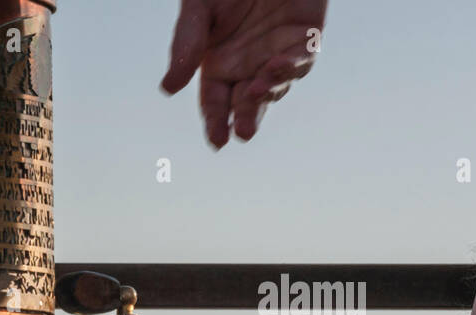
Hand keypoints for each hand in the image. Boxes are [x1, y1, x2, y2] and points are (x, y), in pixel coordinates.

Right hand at [163, 0, 326, 146]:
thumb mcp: (197, 10)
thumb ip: (185, 47)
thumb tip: (168, 89)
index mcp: (219, 65)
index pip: (216, 103)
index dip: (216, 122)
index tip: (217, 140)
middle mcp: (249, 65)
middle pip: (247, 102)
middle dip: (246, 118)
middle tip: (242, 132)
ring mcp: (278, 52)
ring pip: (277, 85)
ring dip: (268, 92)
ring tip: (254, 92)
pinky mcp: (306, 35)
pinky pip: (302, 59)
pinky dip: (291, 66)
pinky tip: (274, 66)